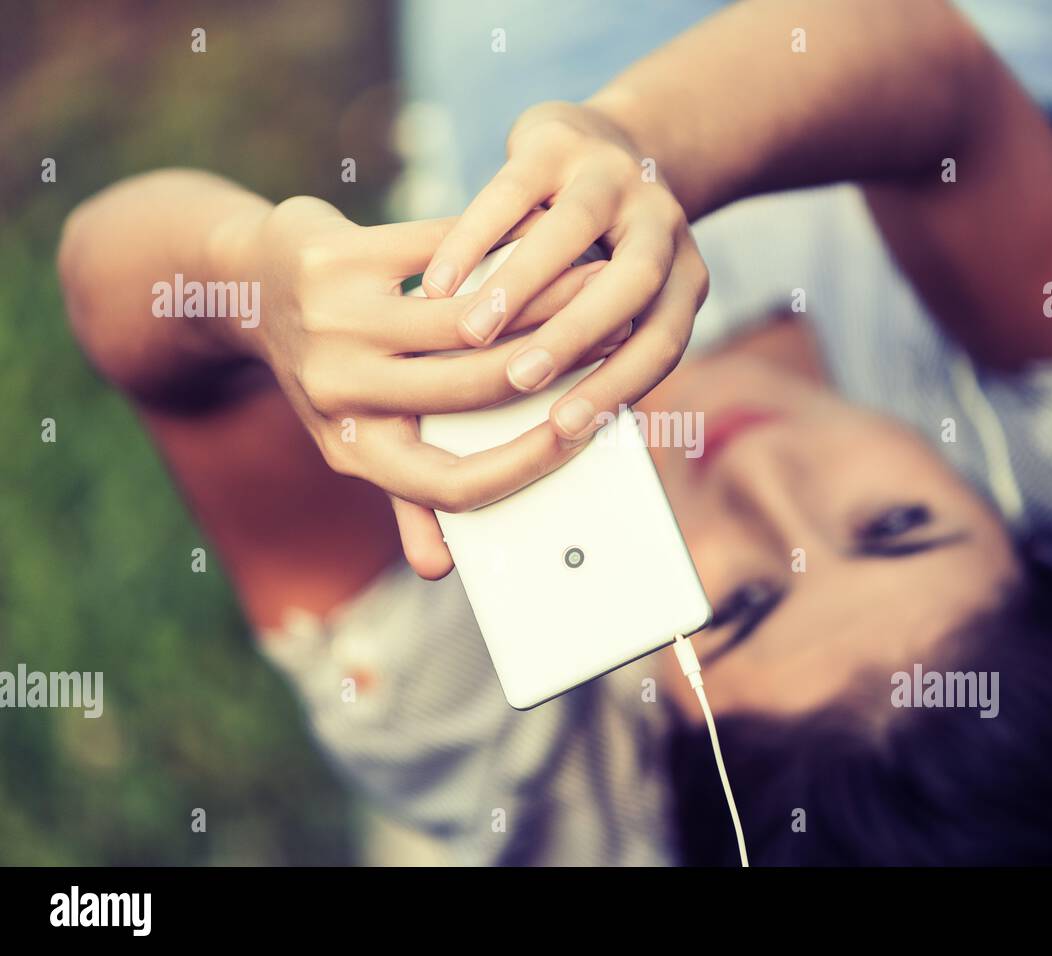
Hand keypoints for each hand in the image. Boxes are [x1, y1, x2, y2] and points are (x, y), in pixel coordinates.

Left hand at [229, 196, 612, 576]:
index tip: (579, 436)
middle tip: (612, 336)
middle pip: (474, 388)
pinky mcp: (334, 260)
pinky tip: (541, 238)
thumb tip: (441, 569)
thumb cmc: (326, 366)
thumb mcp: (354, 432)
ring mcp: (331, 325)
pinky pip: (441, 252)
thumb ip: (402, 489)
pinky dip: (499, 246)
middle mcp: (337, 393)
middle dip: (557, 362)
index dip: (523, 468)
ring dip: (543, 298)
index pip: (448, 486)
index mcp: (351, 448)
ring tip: (593, 284)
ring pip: (469, 319)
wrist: (247, 283)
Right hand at [420, 101, 708, 442]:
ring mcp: (612, 172)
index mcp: (684, 276)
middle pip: (632, 283)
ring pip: (571, 228)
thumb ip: (597, 357)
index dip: (618, 386)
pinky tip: (435, 281)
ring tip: (470, 335)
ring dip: (519, 284)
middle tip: (521, 380)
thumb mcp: (613, 301)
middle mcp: (662, 220)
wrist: (600, 143)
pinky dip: (472, 237)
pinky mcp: (558, 138)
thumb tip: (539, 445)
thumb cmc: (594, 257)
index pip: (664, 340)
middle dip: (574, 335)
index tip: (564, 430)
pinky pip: (512, 190)